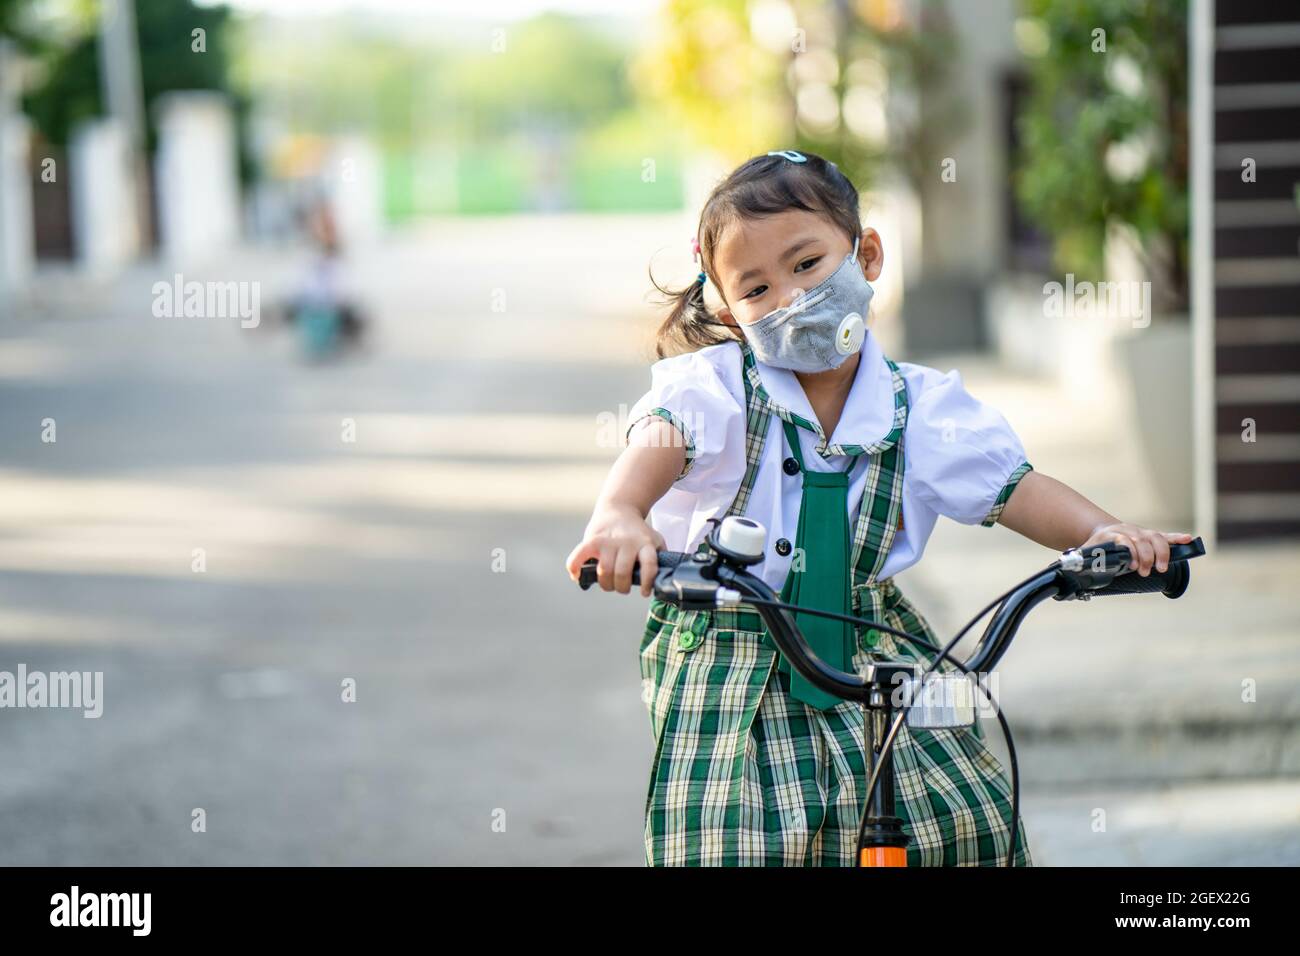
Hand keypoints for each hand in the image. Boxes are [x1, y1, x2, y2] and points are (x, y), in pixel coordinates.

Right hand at [565, 503, 666, 596]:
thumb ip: (660, 558)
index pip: (649, 565)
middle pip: (622, 573)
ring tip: (608, 583)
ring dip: (605, 584)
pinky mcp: (592, 539)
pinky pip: (580, 556)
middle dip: (621, 587)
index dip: (646, 582)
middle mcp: (627, 542)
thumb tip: (664, 582)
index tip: (644, 592)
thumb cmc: (638, 532)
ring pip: (604, 571)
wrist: (619, 508)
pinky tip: (578, 576)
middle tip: (622, 587)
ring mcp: (608, 540)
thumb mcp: (655, 540)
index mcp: (645, 544)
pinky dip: (576, 568)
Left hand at [1079, 523, 1193, 575]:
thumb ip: (1081, 562)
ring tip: (1162, 568)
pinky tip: (1189, 540)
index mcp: (1113, 534)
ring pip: (1156, 538)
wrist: (1100, 532)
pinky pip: (1166, 537)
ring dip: (1162, 553)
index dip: (1131, 552)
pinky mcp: (1150, 536)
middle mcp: (1129, 531)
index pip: (1125, 540)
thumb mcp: (1086, 553)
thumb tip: (1070, 573)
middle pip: (1143, 540)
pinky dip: (1177, 538)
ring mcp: (1141, 533)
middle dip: (1146, 557)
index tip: (1133, 566)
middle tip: (1145, 572)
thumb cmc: (1095, 547)